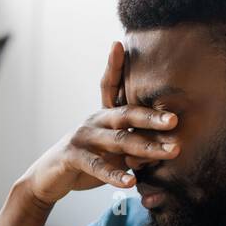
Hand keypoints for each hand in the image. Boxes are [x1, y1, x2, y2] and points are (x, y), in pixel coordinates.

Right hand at [21, 40, 179, 205]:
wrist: (49, 178)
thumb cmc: (87, 161)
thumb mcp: (111, 149)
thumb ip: (134, 145)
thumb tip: (168, 146)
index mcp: (104, 114)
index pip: (111, 86)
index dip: (115, 65)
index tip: (120, 44)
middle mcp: (94, 121)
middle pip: (126, 114)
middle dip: (152, 117)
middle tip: (175, 120)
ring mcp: (83, 138)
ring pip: (119, 140)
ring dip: (147, 147)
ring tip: (171, 152)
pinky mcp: (73, 157)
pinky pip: (97, 166)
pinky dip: (116, 175)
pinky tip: (131, 182)